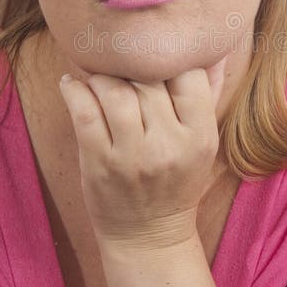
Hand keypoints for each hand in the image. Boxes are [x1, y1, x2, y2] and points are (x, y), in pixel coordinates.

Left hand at [58, 56, 227, 250]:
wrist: (148, 237)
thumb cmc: (176, 182)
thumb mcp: (204, 142)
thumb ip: (208, 95)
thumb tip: (213, 49)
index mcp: (200, 136)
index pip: (188, 74)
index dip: (170, 60)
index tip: (155, 60)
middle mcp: (168, 144)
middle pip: (147, 78)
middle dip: (132, 65)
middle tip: (121, 63)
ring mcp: (131, 154)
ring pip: (113, 90)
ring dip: (102, 76)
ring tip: (100, 78)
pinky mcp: (98, 162)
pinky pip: (83, 110)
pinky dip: (74, 90)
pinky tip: (73, 85)